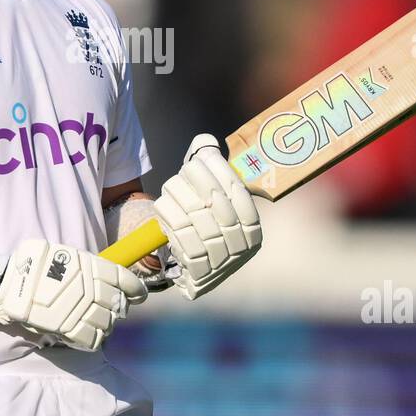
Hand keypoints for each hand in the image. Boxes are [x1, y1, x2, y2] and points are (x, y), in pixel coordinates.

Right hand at [0, 238, 147, 350]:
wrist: (9, 284)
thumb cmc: (32, 266)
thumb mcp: (64, 256)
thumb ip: (84, 268)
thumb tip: (101, 279)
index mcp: (92, 267)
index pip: (125, 280)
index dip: (135, 290)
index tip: (137, 295)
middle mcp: (92, 289)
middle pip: (118, 305)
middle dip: (117, 309)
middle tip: (108, 311)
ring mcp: (82, 311)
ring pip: (108, 324)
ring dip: (104, 325)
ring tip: (94, 324)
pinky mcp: (70, 329)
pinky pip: (92, 340)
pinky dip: (92, 340)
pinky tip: (86, 337)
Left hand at [154, 134, 263, 299]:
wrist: (195, 270)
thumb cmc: (204, 226)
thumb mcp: (211, 199)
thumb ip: (210, 169)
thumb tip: (205, 141)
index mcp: (252, 227)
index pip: (239, 194)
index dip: (218, 173)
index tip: (199, 160)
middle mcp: (243, 246)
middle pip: (216, 205)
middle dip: (195, 184)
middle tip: (180, 173)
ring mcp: (223, 262)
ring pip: (196, 221)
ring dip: (177, 203)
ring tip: (167, 193)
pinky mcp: (200, 274)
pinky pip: (183, 241)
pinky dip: (171, 225)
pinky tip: (163, 216)